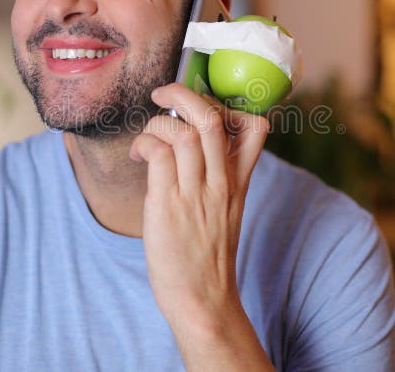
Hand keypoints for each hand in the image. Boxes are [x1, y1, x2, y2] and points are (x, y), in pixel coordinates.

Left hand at [129, 83, 271, 368]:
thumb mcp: (227, 212)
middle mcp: (220, 182)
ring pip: (183, 132)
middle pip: (211, 118)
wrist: (202, 300)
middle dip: (184, 93)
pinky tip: (139, 154)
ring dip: (158, 121)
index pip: (256, 127)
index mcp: (238, 181)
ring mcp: (195, 193)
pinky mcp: (168, 206)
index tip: (205, 106)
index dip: (231, 104)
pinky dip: (145, 143)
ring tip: (147, 133)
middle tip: (164, 93)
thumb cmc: (207, 256)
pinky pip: (158, 155)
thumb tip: (198, 148)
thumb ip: (221, 179)